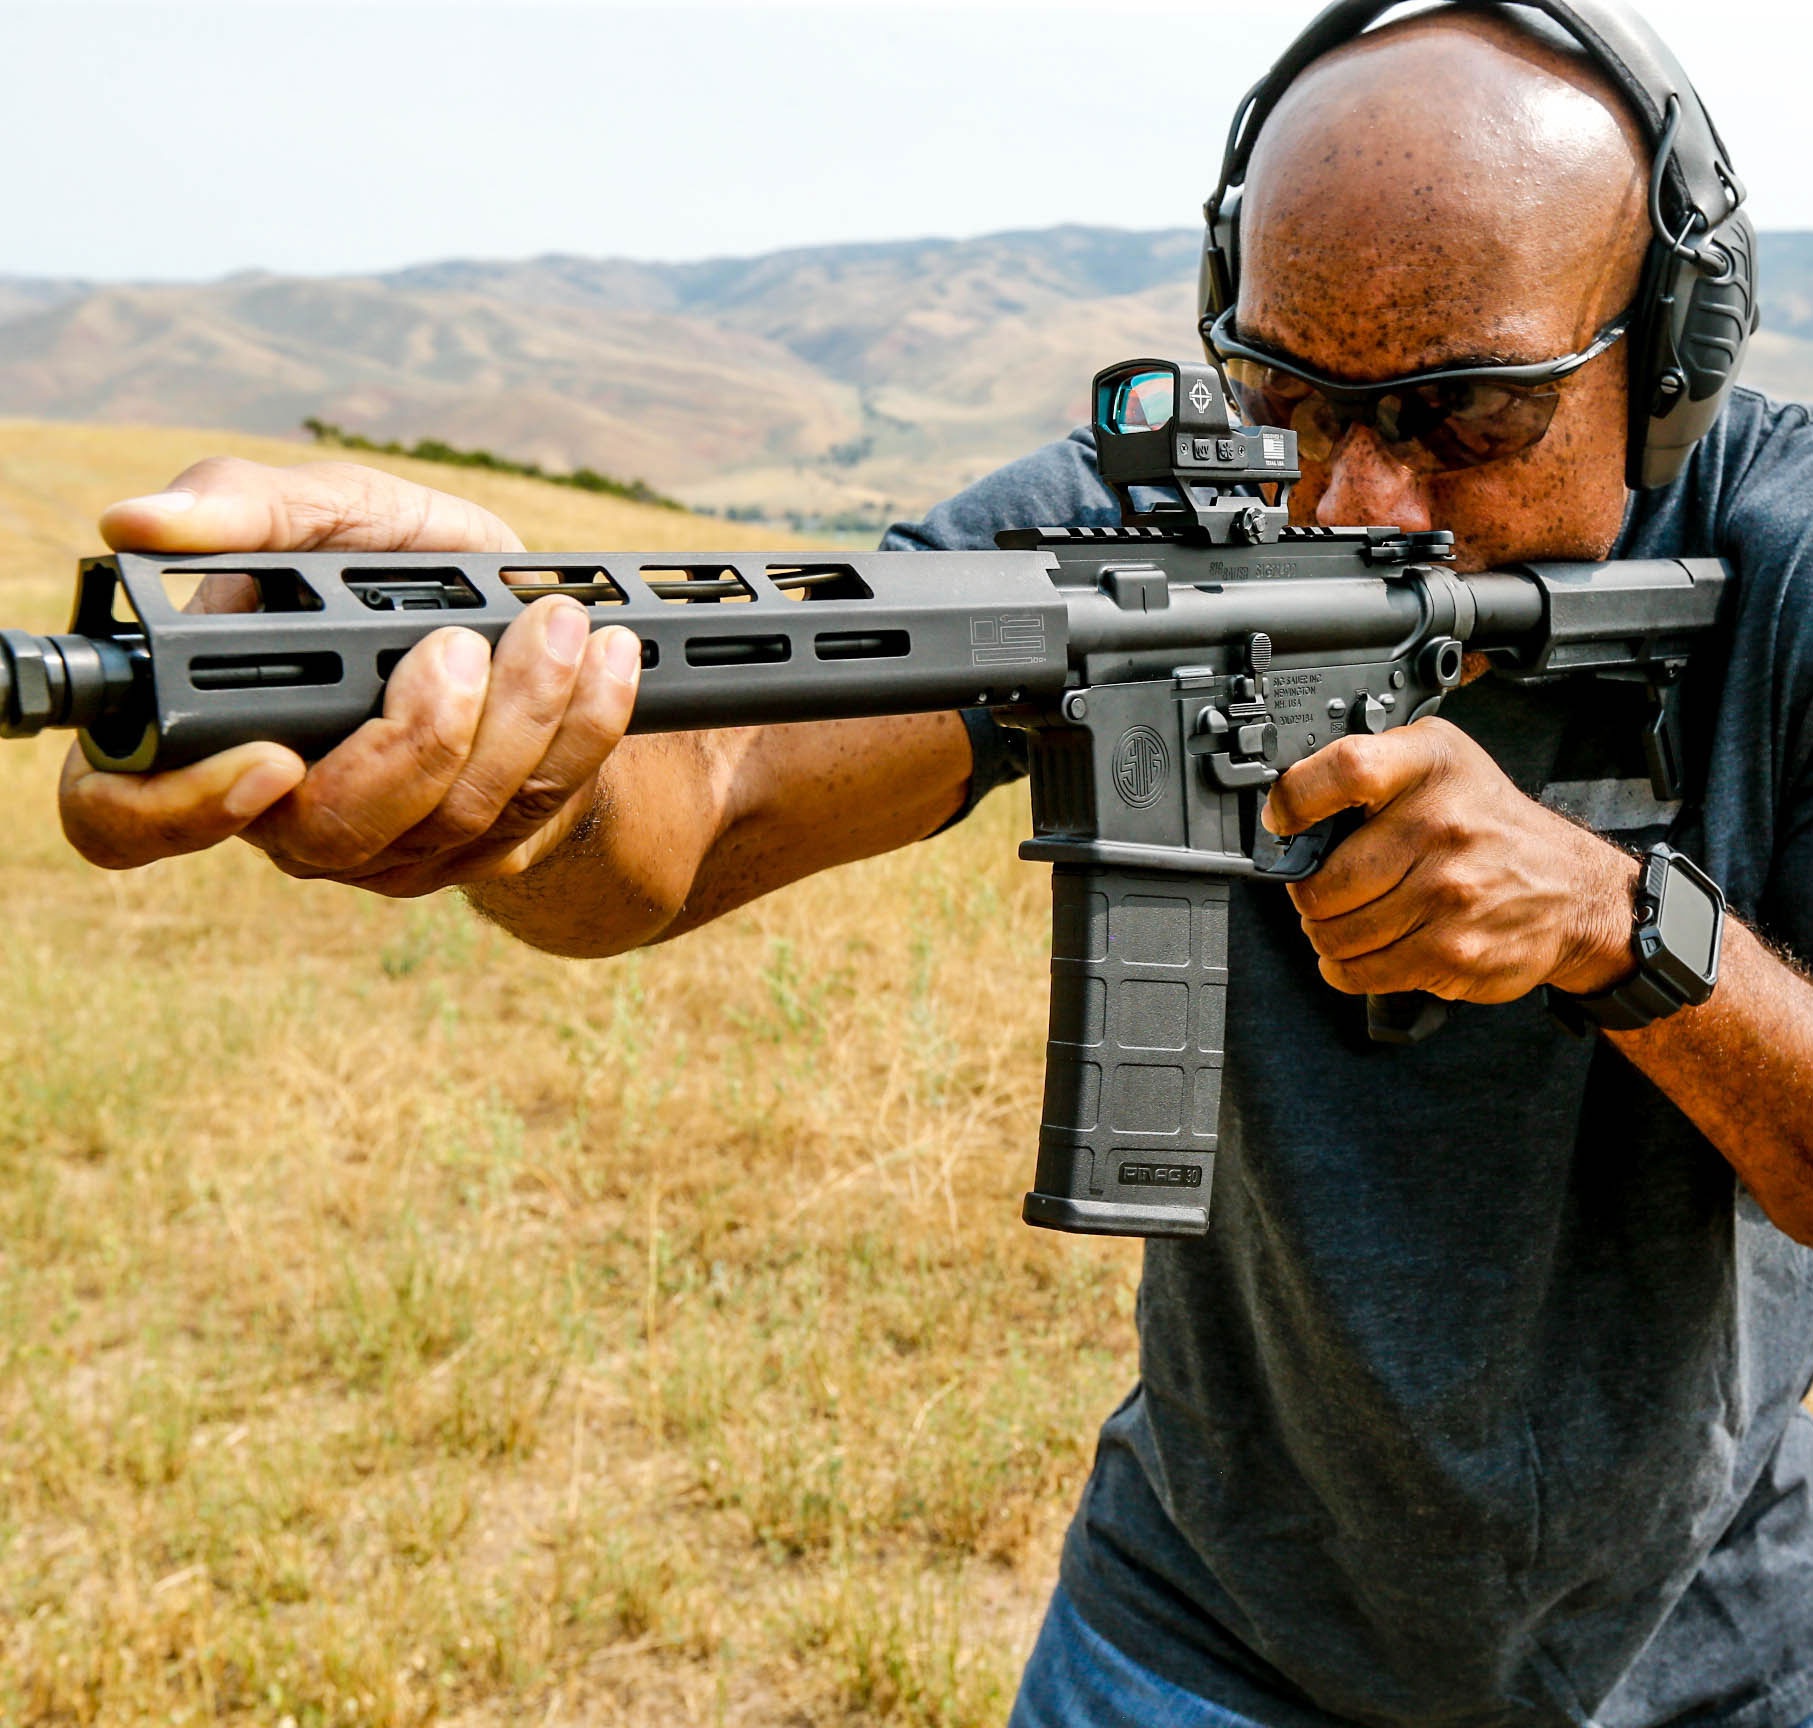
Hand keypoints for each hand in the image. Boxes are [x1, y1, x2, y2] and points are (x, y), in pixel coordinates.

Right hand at [59, 458, 641, 895]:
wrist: (529, 616)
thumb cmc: (404, 567)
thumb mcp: (337, 515)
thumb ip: (250, 509)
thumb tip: (142, 520)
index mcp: (211, 732)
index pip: (128, 822)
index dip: (179, 813)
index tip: (271, 756)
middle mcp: (290, 810)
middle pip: (334, 828)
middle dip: (414, 737)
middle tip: (460, 644)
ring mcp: (390, 847)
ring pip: (451, 822)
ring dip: (520, 717)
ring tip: (559, 623)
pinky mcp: (482, 852)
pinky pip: (535, 812)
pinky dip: (582, 729)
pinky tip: (609, 660)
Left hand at [1262, 718, 1640, 1002]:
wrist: (1573, 890)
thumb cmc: (1489, 826)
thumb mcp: (1439, 762)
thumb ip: (1369, 768)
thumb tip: (1288, 802)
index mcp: (1431, 766)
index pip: (1347, 769)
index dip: (1297, 800)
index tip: (1284, 821)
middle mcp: (1443, 826)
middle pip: (1324, 880)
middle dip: (1311, 894)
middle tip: (1327, 890)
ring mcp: (1449, 893)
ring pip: (1335, 933)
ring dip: (1329, 935)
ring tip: (1352, 920)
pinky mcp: (1452, 952)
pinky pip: (1361, 972)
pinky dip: (1349, 968)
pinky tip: (1369, 949)